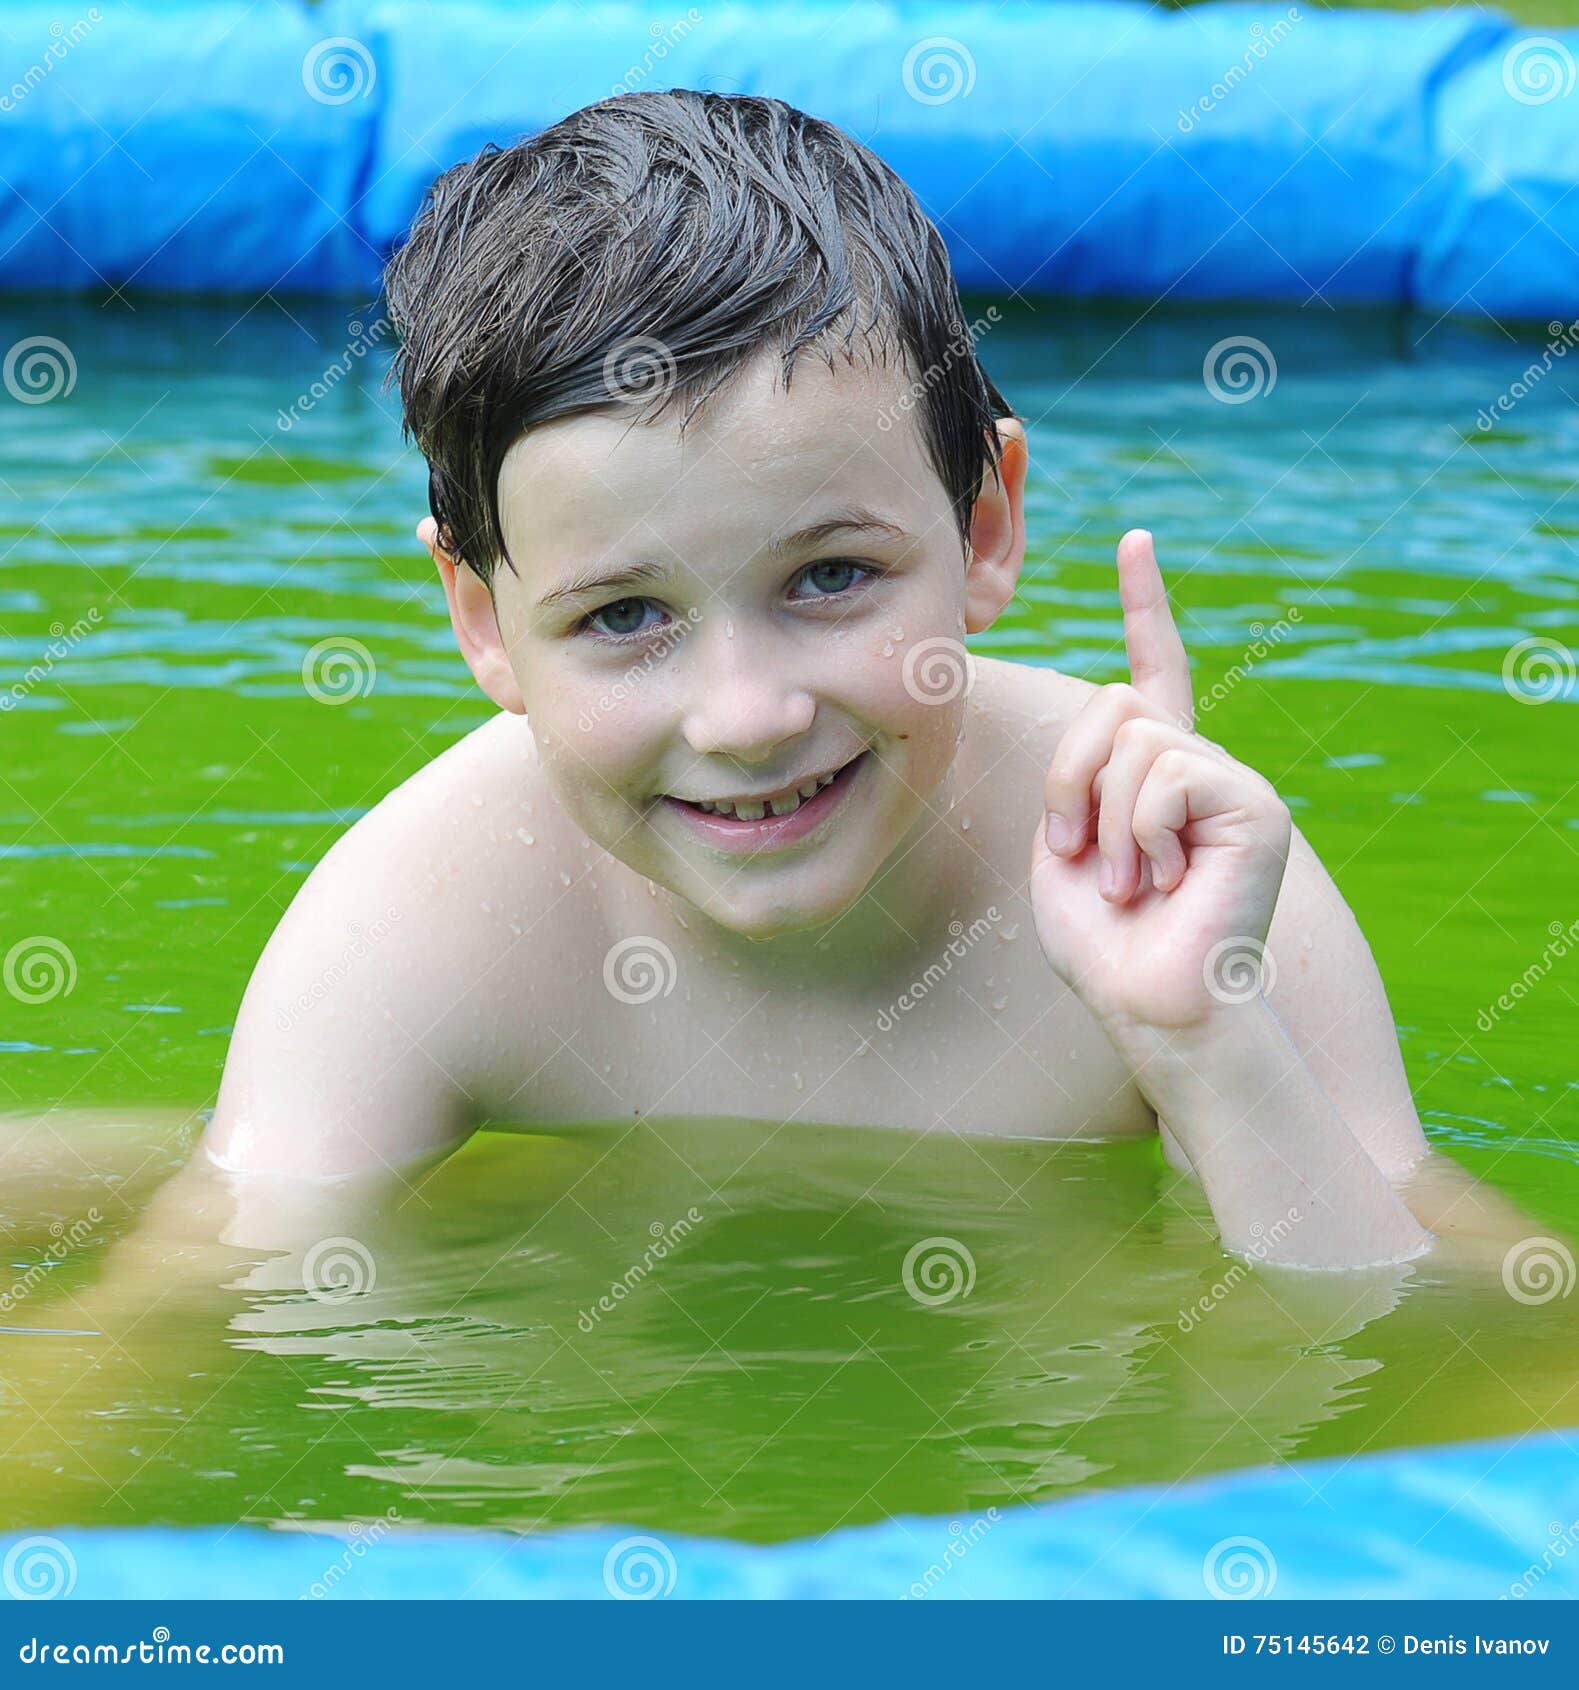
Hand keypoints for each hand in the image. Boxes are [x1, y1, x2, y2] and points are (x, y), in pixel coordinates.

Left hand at [1029, 530, 1291, 1036]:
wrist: (1149, 1006)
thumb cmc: (1102, 944)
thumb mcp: (1065, 845)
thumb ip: (1080, 773)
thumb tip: (1113, 712)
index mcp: (1154, 775)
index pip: (1151, 672)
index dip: (1144, 606)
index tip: (1137, 542)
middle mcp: (1201, 767)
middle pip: (1111, 705)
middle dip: (1068, 779)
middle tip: (1082, 854)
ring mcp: (1234, 782)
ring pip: (1133, 738)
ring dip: (1103, 818)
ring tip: (1131, 881)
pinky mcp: (1256, 806)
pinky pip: (1167, 773)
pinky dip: (1140, 831)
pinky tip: (1165, 879)